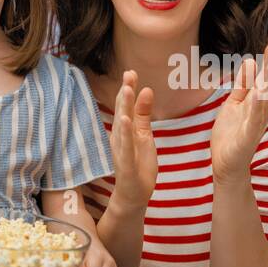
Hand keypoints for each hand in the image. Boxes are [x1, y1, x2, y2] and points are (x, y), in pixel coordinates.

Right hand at [110, 69, 156, 206]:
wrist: (133, 194)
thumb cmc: (139, 164)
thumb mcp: (144, 136)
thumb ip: (143, 114)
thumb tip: (147, 90)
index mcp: (126, 130)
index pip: (126, 106)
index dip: (128, 89)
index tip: (131, 72)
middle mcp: (120, 137)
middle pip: (122, 111)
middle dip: (125, 92)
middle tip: (129, 74)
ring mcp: (121, 150)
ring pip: (122, 126)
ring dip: (123, 107)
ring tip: (126, 89)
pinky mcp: (126, 164)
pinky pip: (125, 146)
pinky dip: (124, 133)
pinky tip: (124, 120)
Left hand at [210, 42, 267, 186]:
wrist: (226, 166)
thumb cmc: (231, 135)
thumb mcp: (234, 104)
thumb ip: (243, 86)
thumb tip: (250, 62)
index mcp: (255, 105)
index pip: (264, 81)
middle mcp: (259, 114)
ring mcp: (254, 127)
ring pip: (264, 104)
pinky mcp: (247, 139)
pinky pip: (253, 122)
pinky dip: (256, 109)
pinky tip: (257, 95)